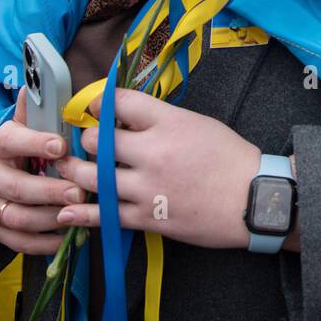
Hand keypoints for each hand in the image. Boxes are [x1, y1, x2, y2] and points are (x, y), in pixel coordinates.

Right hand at [0, 86, 82, 254]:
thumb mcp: (31, 124)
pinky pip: (17, 242)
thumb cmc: (29, 144)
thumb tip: (36, 81)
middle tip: (79, 192)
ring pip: (17, 217)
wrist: (4, 170)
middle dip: (49, 191)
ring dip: (49, 218)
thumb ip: (38, 108)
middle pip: (15, 187)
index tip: (61, 146)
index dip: (33, 144)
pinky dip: (42, 242)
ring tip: (77, 215)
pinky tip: (66, 235)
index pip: (9, 141)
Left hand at [54, 89, 282, 250]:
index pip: (120, 102)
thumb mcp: (199, 124)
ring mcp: (148, 187)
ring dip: (75, 171)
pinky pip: (103, 215)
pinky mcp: (148, 218)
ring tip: (68, 169)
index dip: (99, 102)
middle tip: (85, 143)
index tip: (93, 108)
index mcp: (170, 123)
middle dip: (86, 140)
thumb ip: (163, 119)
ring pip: (92, 177)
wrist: (255, 199)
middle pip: (97, 141)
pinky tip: (65, 209)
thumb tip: (128, 118)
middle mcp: (154, 152)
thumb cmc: (231, 159)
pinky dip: (80, 212)